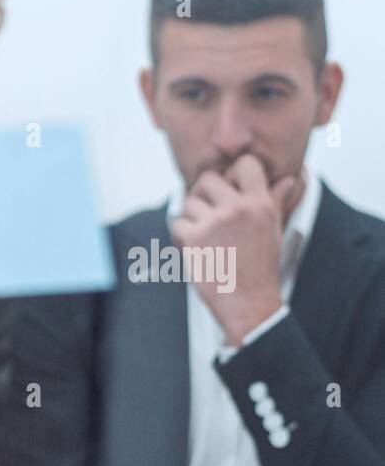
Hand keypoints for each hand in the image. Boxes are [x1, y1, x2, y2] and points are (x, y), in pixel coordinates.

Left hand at [170, 154, 302, 345]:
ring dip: (189, 218)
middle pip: (206, 179)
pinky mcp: (195, 238)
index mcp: (261, 202)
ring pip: (187, 203)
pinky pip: (176, 224)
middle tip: (203, 211)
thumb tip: (288, 180)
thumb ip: (275, 201)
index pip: (244, 164)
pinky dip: (179, 236)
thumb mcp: (273, 229)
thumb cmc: (261, 267)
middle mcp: (239, 207)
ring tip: (202, 236)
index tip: (224, 189)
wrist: (249, 301)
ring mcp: (215, 222)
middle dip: (200, 194)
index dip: (230, 173)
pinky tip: (193, 248)